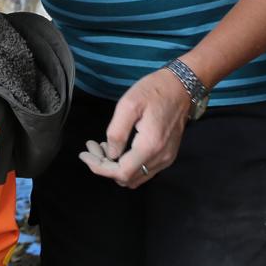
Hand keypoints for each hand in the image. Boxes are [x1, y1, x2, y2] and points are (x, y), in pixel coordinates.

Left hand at [79, 68, 191, 188]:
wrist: (180, 87)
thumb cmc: (153, 91)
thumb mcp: (129, 104)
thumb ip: (117, 132)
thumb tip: (110, 154)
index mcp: (150, 145)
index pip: (122, 172)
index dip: (99, 168)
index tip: (85, 154)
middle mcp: (161, 157)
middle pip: (127, 179)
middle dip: (104, 167)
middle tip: (92, 147)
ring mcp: (166, 158)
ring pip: (135, 178)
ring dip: (115, 168)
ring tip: (103, 147)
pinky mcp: (168, 156)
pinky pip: (144, 171)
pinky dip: (128, 165)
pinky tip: (119, 149)